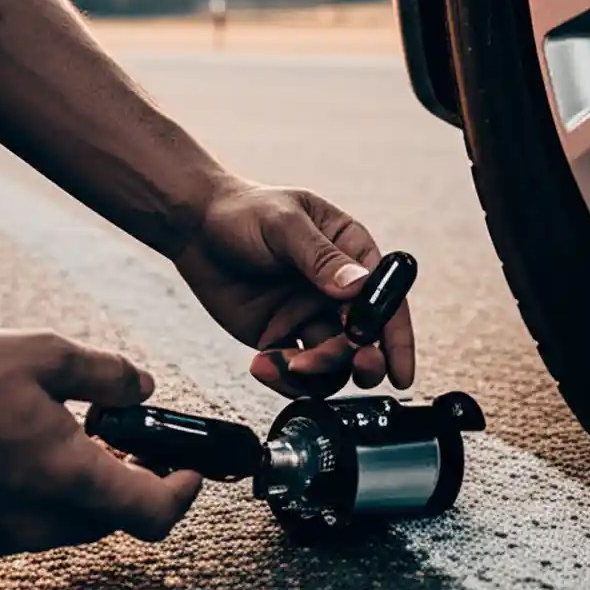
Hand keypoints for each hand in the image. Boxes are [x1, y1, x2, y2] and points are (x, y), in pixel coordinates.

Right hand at [0, 329, 201, 556]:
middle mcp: (38, 518)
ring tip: (76, 443)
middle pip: (112, 518)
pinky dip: (43, 498)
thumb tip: (144, 387)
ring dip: (86, 491)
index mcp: (69, 477)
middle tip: (132, 447)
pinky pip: (26, 526)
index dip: (184, 494)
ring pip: (69, 525)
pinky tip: (26, 456)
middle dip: (132, 484)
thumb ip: (109, 375)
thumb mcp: (48, 355)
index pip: (153, 513)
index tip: (190, 472)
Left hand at [174, 178, 414, 397]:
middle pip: (365, 338)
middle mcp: (336, 289)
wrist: (193, 226)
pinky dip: (286, 378)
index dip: (396, 337)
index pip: (385, 299)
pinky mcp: (281, 335)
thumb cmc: (243, 211)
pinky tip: (263, 365)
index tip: (396, 369)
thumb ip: (319, 256)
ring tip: (286, 364)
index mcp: (352, 253)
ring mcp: (310, 314)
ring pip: (333, 362)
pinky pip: (297, 370)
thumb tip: (357, 285)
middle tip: (349, 367)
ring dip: (318, 372)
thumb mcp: (284, 225)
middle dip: (359, 359)